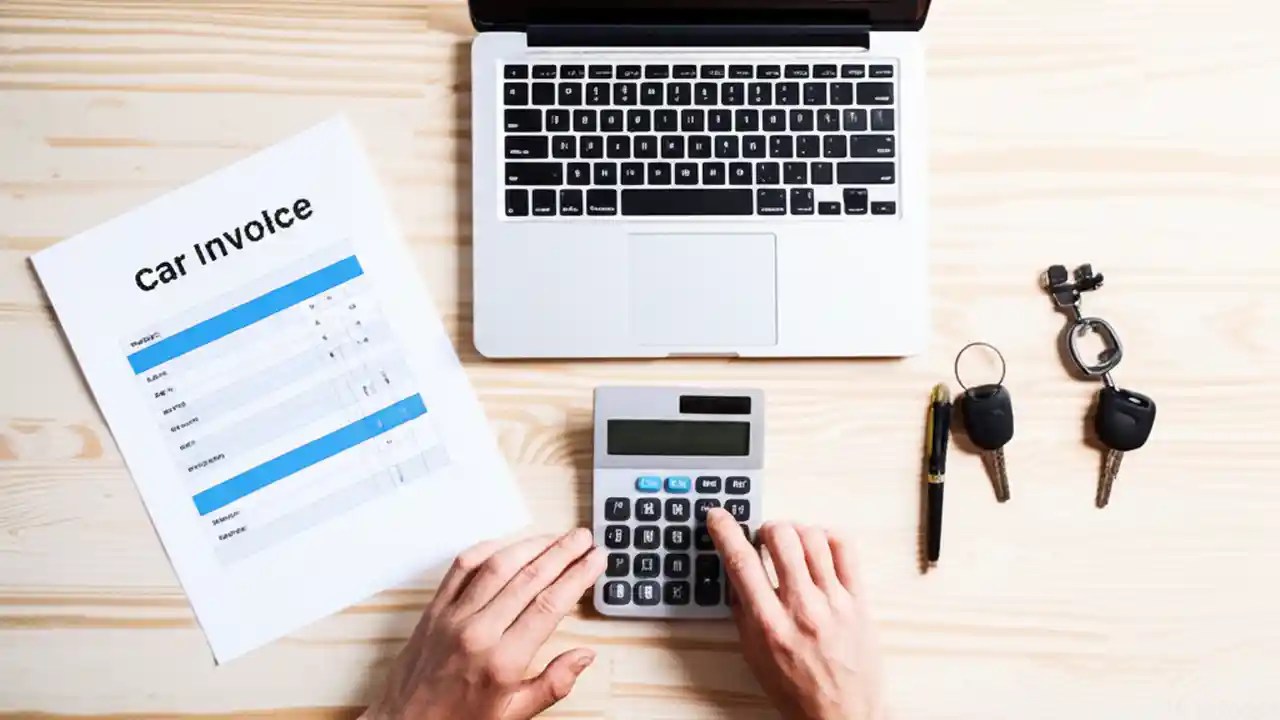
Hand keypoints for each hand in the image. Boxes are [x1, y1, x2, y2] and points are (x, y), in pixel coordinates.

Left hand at [362, 529, 605, 719]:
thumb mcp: (513, 715)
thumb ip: (553, 684)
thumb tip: (585, 656)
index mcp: (502, 662)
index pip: (550, 605)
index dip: (578, 576)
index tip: (596, 560)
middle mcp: (477, 632)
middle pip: (529, 578)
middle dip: (561, 553)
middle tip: (583, 538)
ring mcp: (452, 617)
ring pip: (497, 565)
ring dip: (530, 545)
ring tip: (555, 537)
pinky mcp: (433, 610)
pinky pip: (461, 568)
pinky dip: (487, 549)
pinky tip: (507, 545)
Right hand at [707, 509, 883, 719]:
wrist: (842, 716)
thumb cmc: (796, 691)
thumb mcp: (754, 655)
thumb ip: (743, 611)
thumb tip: (734, 571)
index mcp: (768, 625)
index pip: (741, 563)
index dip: (726, 531)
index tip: (719, 516)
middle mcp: (802, 609)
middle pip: (780, 538)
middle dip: (765, 528)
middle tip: (763, 539)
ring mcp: (834, 602)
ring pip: (812, 537)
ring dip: (795, 531)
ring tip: (792, 544)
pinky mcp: (859, 600)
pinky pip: (845, 548)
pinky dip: (828, 537)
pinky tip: (819, 548)